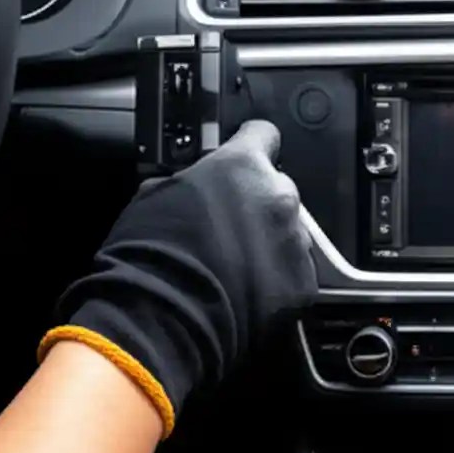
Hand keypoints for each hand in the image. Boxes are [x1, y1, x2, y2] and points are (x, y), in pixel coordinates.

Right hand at [41, 120, 316, 434]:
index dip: (252, 146)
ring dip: (270, 243)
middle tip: (229, 230)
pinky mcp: (303, 284)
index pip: (263, 136)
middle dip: (258, 205)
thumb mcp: (155, 196)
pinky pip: (294, 274)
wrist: (165, 317)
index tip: (247, 154)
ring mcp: (296, 242)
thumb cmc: (150, 254)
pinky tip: (247, 292)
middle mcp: (279, 198)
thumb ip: (189, 181)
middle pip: (278, 191)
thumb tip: (195, 183)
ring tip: (236, 267)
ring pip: (290, 234)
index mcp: (242, 166)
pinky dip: (277, 280)